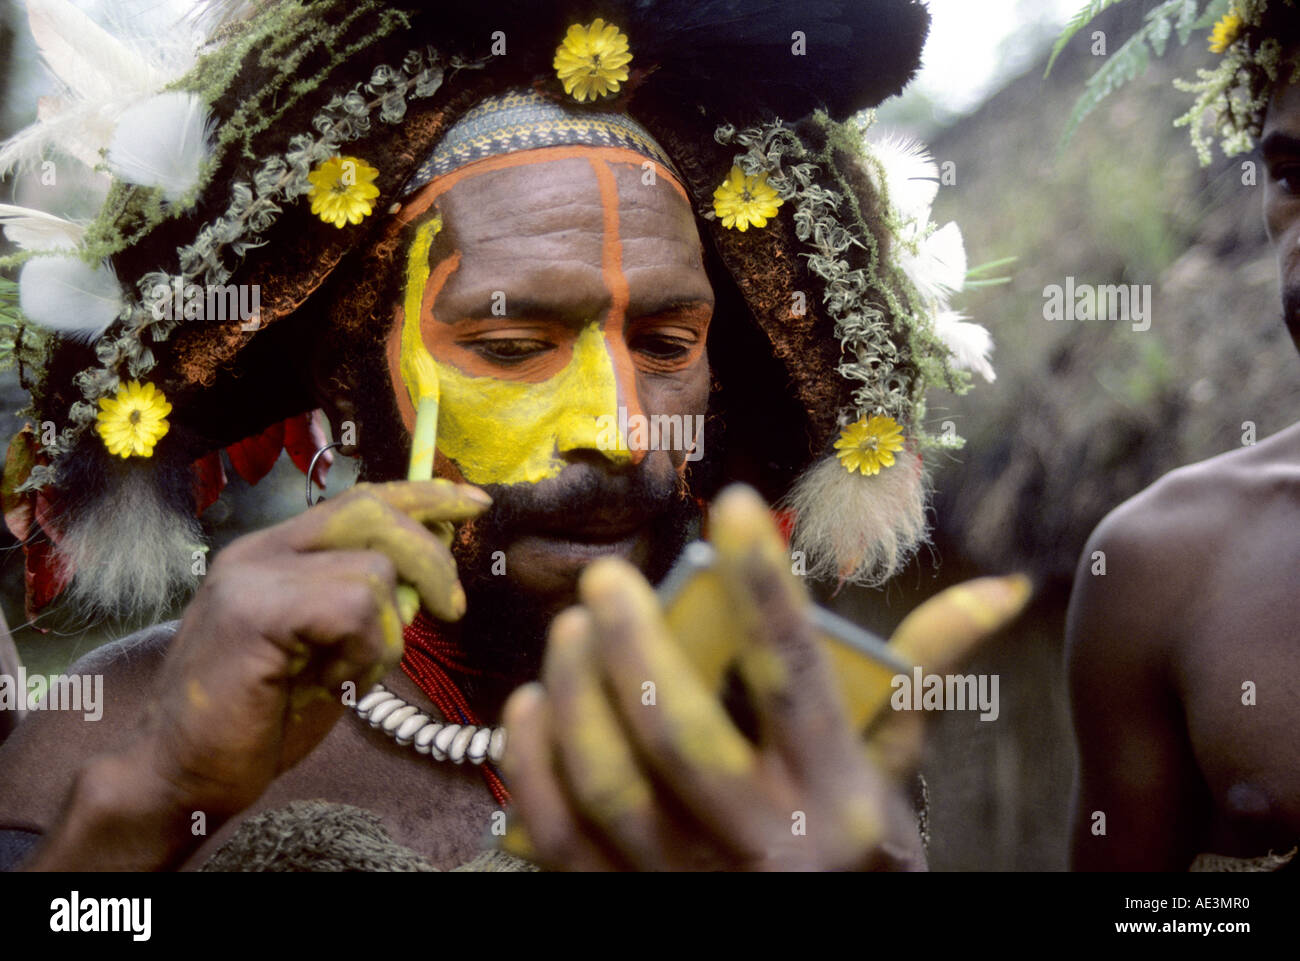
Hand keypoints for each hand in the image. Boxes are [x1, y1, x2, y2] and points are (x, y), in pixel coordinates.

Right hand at [129, 479, 488, 823]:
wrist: (180, 774)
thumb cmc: (260, 719)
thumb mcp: (334, 649)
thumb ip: (372, 605)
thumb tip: (431, 569)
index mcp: (277, 553)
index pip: (363, 500)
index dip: (425, 496)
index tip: (475, 503)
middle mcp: (260, 552)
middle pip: (372, 512)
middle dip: (431, 557)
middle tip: (453, 610)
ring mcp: (252, 576)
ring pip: (372, 571)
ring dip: (384, 636)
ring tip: (345, 676)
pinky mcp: (253, 611)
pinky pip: (353, 608)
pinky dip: (362, 653)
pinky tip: (329, 685)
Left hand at [499, 485, 1023, 870]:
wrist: (812, 942)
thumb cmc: (854, 843)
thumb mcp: (890, 766)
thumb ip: (923, 673)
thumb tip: (1000, 587)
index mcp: (838, 796)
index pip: (797, 677)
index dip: (763, 584)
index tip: (733, 502)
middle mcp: (765, 843)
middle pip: (680, 732)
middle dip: (634, 643)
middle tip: (606, 579)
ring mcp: (686, 880)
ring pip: (609, 779)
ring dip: (577, 693)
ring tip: (571, 630)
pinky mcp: (622, 897)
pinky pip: (559, 828)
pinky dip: (534, 761)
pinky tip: (533, 702)